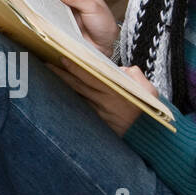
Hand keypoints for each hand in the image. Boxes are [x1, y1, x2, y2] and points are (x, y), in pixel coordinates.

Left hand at [45, 58, 160, 137]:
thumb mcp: (149, 91)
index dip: (76, 68)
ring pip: (76, 96)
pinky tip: (58, 92)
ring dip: (62, 85)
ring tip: (49, 73)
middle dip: (61, 74)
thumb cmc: (148, 110)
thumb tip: (122, 69)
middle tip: (46, 63)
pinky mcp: (95, 121)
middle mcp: (104, 103)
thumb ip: (135, 76)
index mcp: (115, 92)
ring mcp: (97, 113)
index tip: (62, 58)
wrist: (147, 136)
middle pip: (78, 86)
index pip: (91, 77)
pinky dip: (69, 99)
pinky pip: (79, 107)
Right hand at [51, 0, 118, 57]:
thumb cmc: (105, 26)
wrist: (103, 46)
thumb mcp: (91, 7)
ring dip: (50, 3)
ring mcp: (69, 12)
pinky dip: (50, 14)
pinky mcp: (64, 23)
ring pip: (56, 3)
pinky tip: (47, 13)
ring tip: (45, 3)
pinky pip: (55, 16)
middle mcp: (76, 1)